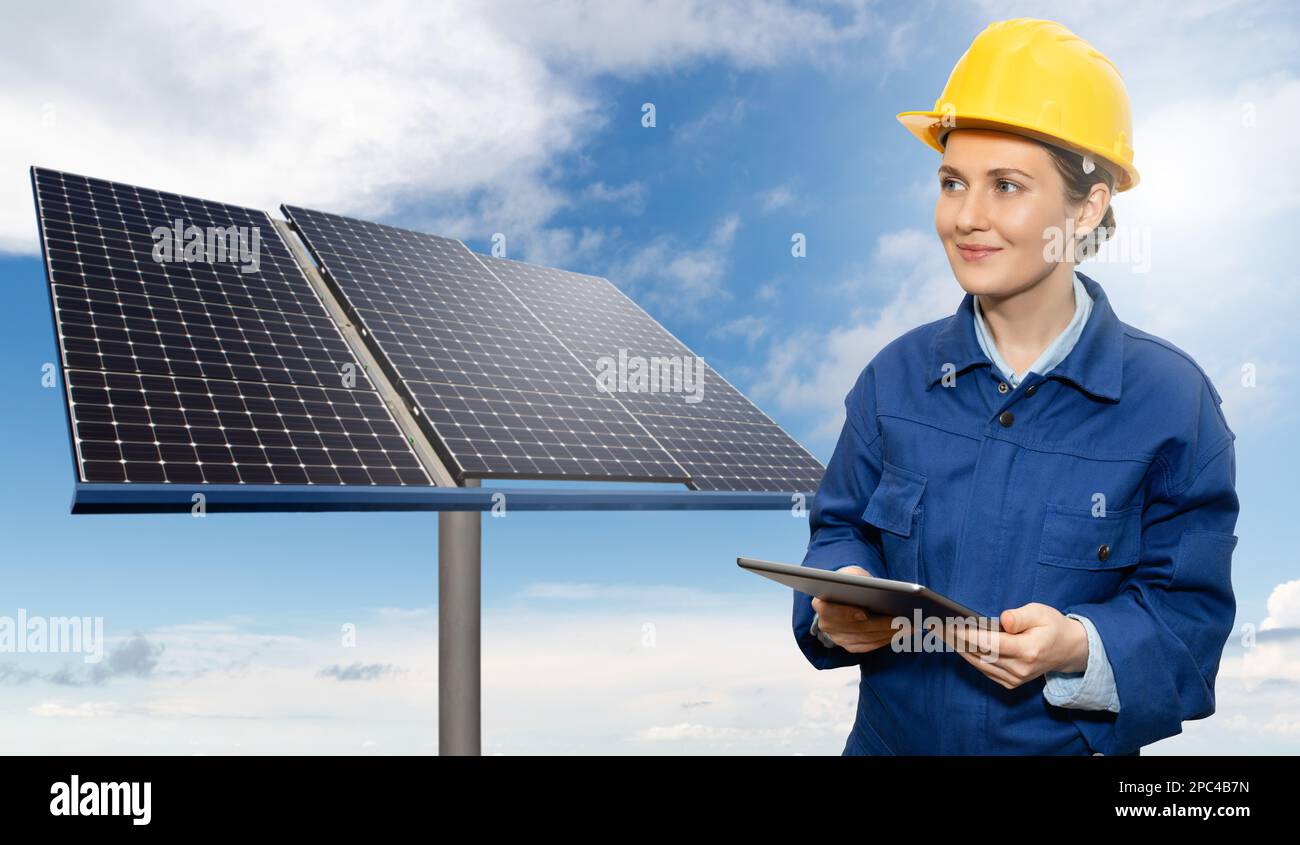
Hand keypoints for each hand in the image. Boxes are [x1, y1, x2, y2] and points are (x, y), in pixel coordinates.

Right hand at [810, 566, 909, 654]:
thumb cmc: (849, 583)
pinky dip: (888, 638)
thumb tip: (874, 588)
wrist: (845, 595)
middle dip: (881, 624)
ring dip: (890, 633)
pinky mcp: (851, 646)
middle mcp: (827, 625)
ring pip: (867, 638)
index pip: (831, 612)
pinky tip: (903, 631)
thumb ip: (857, 579)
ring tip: (910, 624)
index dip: (846, 614)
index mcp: (821, 604)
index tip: (864, 614)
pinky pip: (871, 645)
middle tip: (903, 620)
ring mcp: (839, 638)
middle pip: (856, 628)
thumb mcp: (850, 574)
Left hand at [927, 602, 1088, 689]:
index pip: (991, 644)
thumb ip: (1021, 617)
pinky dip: (969, 657)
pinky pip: (984, 670)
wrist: (1068, 650)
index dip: (968, 635)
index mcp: (1028, 650)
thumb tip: (1003, 620)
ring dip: (958, 648)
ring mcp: (1015, 678)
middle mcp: (1020, 668)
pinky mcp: (1011, 683)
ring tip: (939, 632)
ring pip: (979, 664)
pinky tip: (956, 644)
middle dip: (956, 640)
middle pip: (981, 654)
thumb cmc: (1052, 626)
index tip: (949, 626)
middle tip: (935, 625)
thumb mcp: (1041, 613)